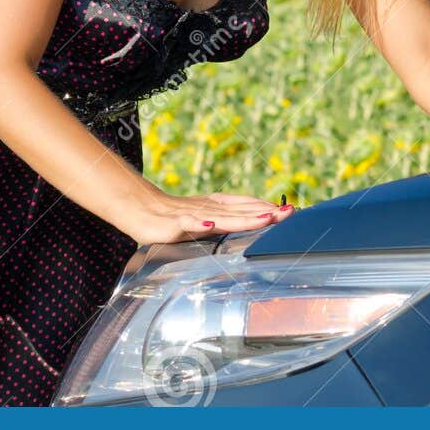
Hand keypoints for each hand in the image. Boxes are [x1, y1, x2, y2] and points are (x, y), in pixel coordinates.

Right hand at [123, 190, 297, 245]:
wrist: (138, 208)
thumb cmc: (172, 215)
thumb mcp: (204, 217)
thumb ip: (227, 220)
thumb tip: (255, 222)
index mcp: (218, 206)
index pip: (247, 206)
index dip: (268, 208)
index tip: (290, 211)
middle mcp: (209, 208)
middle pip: (242, 210)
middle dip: (267, 212)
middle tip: (290, 213)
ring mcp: (192, 215)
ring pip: (222, 216)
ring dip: (245, 217)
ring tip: (266, 218)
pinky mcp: (173, 224)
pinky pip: (187, 223)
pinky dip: (198, 223)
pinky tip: (210, 224)